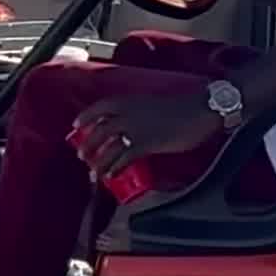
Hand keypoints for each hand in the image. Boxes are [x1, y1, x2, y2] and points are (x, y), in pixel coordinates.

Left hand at [72, 92, 216, 180]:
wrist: (200, 110)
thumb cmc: (182, 107)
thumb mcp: (154, 103)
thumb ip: (140, 111)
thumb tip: (134, 124)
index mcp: (130, 100)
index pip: (100, 106)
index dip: (85, 116)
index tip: (75, 124)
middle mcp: (128, 113)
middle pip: (100, 130)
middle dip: (89, 144)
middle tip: (82, 155)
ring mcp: (135, 129)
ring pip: (109, 147)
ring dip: (99, 161)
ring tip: (94, 172)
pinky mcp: (146, 144)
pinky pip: (124, 158)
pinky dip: (115, 168)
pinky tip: (111, 176)